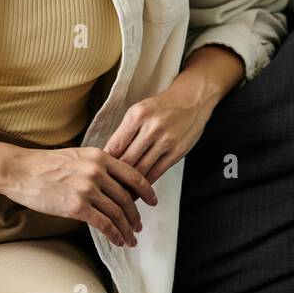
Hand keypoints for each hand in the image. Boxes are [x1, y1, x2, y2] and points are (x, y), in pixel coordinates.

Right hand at [0, 146, 156, 247]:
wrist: (21, 171)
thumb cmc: (46, 164)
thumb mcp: (78, 156)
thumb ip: (98, 166)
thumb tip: (114, 183)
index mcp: (100, 157)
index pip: (133, 175)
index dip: (146, 190)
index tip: (153, 201)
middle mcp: (97, 172)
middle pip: (127, 197)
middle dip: (135, 215)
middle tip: (139, 226)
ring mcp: (87, 189)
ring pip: (117, 213)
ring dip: (127, 229)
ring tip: (131, 238)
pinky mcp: (76, 206)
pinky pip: (103, 223)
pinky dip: (114, 234)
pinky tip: (118, 240)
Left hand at [104, 50, 234, 183]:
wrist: (192, 100)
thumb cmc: (162, 107)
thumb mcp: (140, 111)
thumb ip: (125, 132)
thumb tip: (108, 157)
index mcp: (137, 115)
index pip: (115, 146)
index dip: (105, 163)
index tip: (100, 171)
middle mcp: (152, 127)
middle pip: (126, 161)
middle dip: (115, 176)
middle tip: (107, 187)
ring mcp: (166, 141)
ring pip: (141, 170)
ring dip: (129, 184)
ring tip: (120, 192)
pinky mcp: (177, 152)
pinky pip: (156, 173)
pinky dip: (145, 184)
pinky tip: (137, 189)